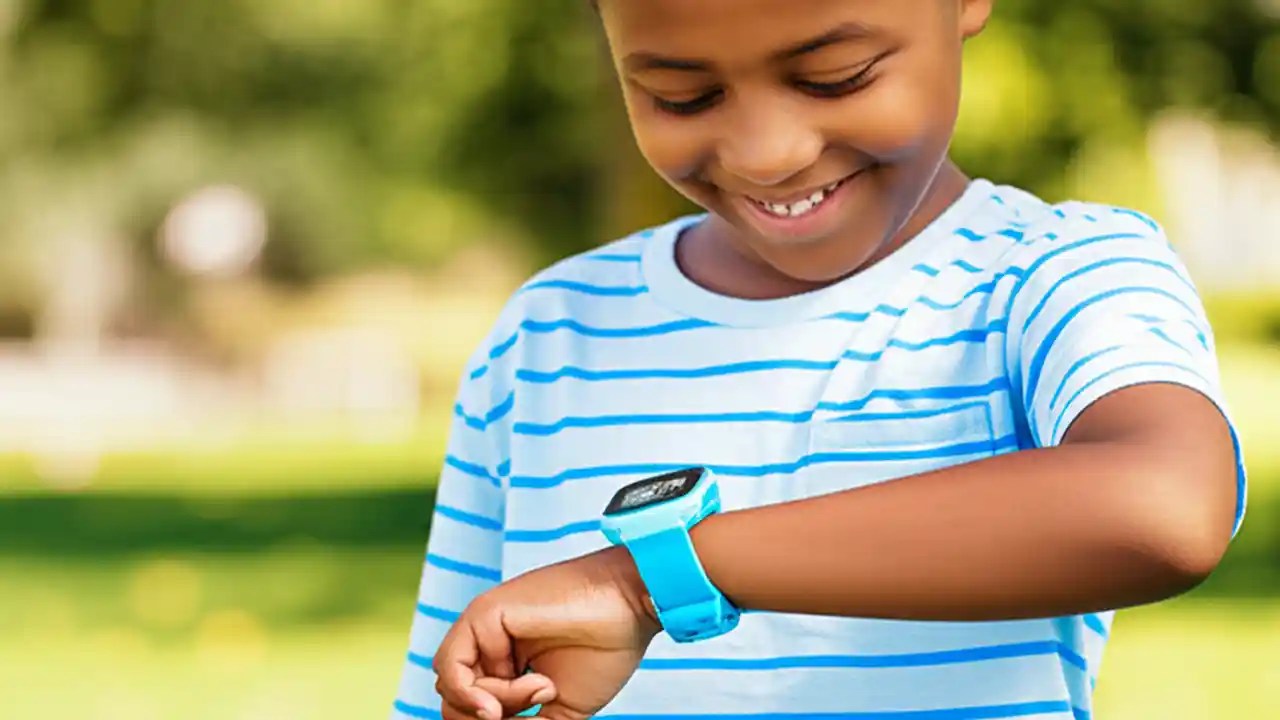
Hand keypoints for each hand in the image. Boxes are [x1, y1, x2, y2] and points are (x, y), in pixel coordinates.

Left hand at [434, 545, 660, 719]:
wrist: (630, 607)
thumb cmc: (604, 650)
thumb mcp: (558, 708)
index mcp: (504, 662)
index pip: (469, 707)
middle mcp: (488, 645)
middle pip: (455, 702)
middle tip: (538, 707)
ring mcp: (483, 629)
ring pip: (452, 689)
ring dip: (496, 705)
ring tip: (542, 689)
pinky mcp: (483, 615)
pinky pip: (453, 669)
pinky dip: (473, 693)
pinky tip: (515, 694)